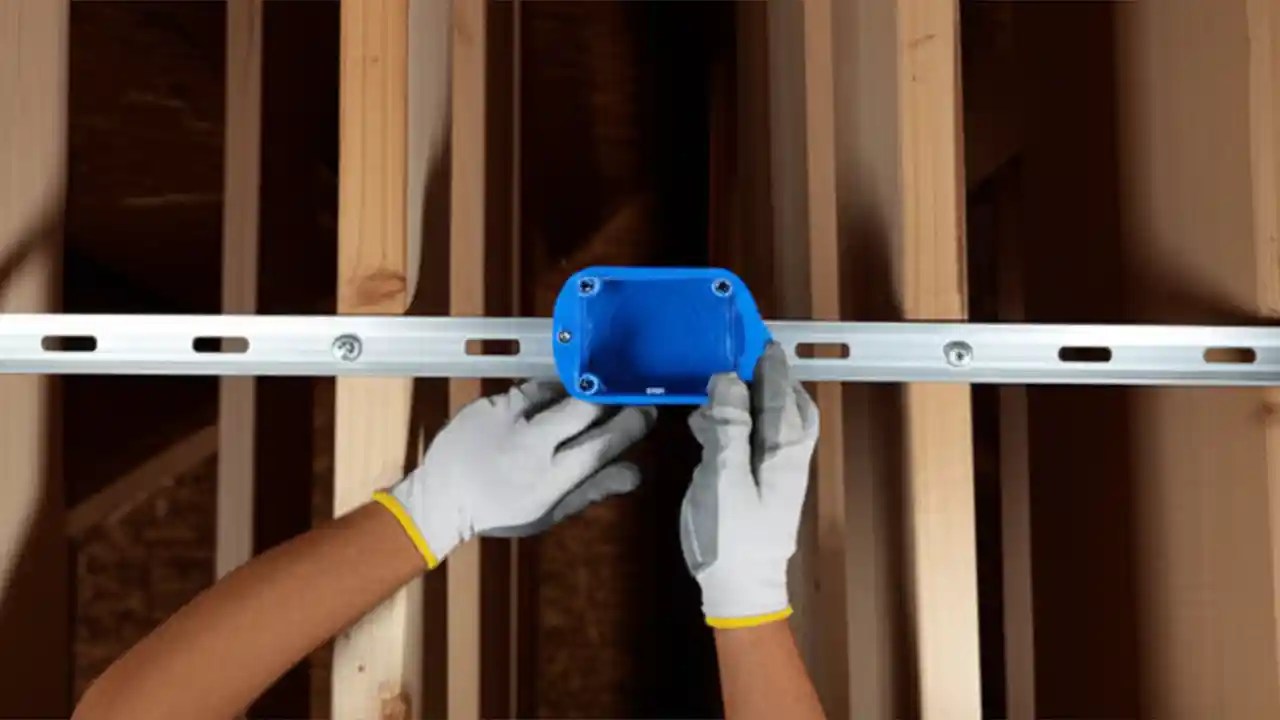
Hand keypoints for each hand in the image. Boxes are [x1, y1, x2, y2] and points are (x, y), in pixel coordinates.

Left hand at [377, 380, 656, 567]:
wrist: (440, 499)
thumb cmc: (501, 512)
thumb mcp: (550, 512)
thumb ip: (593, 489)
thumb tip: (636, 471)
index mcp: (551, 479)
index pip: (603, 444)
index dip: (631, 424)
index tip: (646, 411)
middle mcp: (531, 445)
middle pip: (585, 408)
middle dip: (610, 399)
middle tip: (621, 394)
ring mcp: (507, 420)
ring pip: (558, 390)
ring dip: (577, 391)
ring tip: (585, 395)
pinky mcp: (490, 403)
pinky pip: (528, 389)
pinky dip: (544, 393)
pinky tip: (548, 399)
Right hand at [680, 342, 818, 627]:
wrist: (738, 589)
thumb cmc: (733, 537)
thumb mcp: (725, 477)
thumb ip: (729, 427)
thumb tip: (730, 380)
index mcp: (783, 451)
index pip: (782, 394)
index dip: (769, 364)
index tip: (756, 338)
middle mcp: (782, 455)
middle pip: (782, 404)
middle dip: (764, 378)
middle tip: (740, 356)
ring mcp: (769, 470)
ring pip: (763, 421)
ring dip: (743, 401)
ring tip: (716, 389)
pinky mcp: (751, 483)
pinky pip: (746, 441)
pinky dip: (728, 425)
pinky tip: (704, 422)